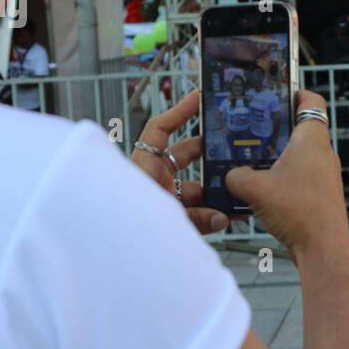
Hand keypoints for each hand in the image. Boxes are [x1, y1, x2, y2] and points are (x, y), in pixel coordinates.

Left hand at [131, 88, 228, 234]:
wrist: (111, 251)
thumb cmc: (123, 223)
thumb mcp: (161, 213)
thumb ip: (194, 217)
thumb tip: (221, 217)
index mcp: (144, 166)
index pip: (160, 129)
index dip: (179, 112)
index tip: (199, 98)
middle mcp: (154, 178)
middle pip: (186, 155)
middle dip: (210, 152)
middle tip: (233, 144)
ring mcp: (163, 196)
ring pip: (195, 187)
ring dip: (215, 190)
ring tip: (237, 188)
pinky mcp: (169, 216)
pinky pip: (195, 213)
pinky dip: (211, 216)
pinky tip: (227, 217)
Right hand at [225, 90, 348, 257]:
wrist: (323, 248)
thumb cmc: (297, 210)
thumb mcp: (254, 188)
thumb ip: (236, 175)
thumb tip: (230, 175)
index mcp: (312, 138)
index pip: (311, 100)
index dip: (293, 92)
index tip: (272, 94)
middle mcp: (323, 153)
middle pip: (299, 129)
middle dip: (273, 129)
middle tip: (248, 130)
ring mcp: (324, 175)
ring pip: (297, 156)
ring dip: (275, 157)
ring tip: (249, 160)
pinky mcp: (321, 195)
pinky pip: (299, 178)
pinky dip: (281, 178)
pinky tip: (259, 189)